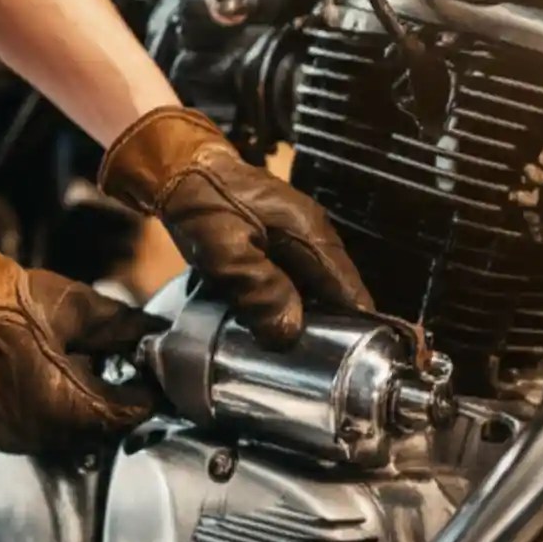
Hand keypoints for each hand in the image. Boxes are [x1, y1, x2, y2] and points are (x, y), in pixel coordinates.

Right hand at [0, 226, 165, 454]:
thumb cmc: (3, 303)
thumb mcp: (77, 309)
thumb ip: (124, 327)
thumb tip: (158, 332)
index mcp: (68, 406)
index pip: (126, 415)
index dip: (144, 395)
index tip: (150, 378)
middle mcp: (40, 434)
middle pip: (97, 430)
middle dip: (113, 402)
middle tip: (121, 371)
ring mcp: (9, 437)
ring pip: (64, 436)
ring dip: (80, 410)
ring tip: (78, 369)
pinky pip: (31, 432)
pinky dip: (47, 413)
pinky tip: (43, 379)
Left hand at [98, 106, 373, 346]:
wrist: (179, 168)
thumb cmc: (203, 201)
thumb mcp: (224, 248)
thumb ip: (259, 289)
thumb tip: (289, 332)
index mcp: (312, 236)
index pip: (353, 293)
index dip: (363, 330)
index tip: (361, 366)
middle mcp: (314, 238)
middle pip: (339, 297)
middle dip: (336, 332)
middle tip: (325, 373)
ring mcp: (298, 242)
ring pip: (317, 293)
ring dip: (310, 322)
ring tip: (302, 361)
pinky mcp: (279, 247)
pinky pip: (295, 285)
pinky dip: (290, 308)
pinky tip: (275, 330)